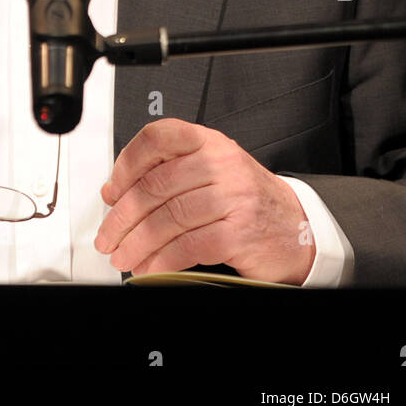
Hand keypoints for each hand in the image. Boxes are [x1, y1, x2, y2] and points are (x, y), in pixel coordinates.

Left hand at [94, 118, 316, 284]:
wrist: (297, 227)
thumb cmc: (246, 200)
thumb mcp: (210, 174)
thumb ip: (167, 175)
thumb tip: (115, 193)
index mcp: (208, 142)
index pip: (158, 138)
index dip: (127, 164)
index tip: (112, 191)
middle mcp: (221, 163)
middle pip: (156, 185)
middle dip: (123, 217)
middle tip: (108, 236)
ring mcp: (233, 196)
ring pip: (169, 218)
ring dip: (138, 244)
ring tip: (124, 257)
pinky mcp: (239, 232)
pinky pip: (189, 246)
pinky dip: (163, 261)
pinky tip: (151, 267)